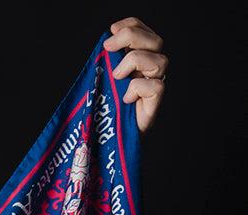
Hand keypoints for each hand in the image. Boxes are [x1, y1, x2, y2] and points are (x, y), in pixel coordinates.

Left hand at [104, 16, 167, 134]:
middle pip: (155, 42)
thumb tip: (101, 49)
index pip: (143, 33)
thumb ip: (104, 66)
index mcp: (138, 61)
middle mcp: (150, 71)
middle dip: (131, 37)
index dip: (131, 26)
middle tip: (108, 48)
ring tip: (116, 76)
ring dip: (135, 61)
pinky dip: (138, 87)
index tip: (112, 30)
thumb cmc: (104, 112)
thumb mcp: (100, 83)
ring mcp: (154, 86)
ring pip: (160, 60)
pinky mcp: (154, 103)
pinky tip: (125, 98)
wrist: (109, 142)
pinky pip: (156, 86)